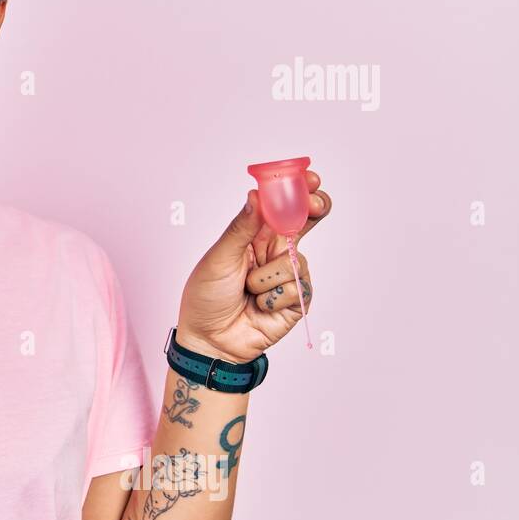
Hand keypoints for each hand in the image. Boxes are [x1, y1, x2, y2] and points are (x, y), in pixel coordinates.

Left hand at [175, 170, 331, 362]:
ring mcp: (288, 277)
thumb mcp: (219, 258)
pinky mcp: (296, 301)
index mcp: (255, 237)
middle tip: (313, 204)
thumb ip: (241, 228)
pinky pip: (297, 288)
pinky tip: (259, 306)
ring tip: (247, 291)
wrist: (208, 340)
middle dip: (313, 211)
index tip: (310, 179)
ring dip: (267, 277)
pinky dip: (274, 297)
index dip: (299, 193)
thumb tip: (256, 195)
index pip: (283, 209)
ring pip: (296, 262)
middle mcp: (275, 253)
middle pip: (307, 224)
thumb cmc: (205, 297)